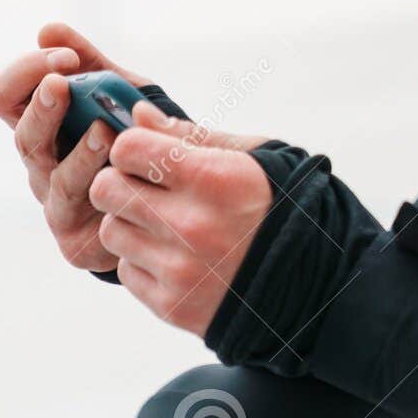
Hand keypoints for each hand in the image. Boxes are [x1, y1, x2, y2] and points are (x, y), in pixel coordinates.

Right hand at [0, 23, 152, 272]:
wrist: (175, 199)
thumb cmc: (136, 138)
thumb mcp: (119, 93)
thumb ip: (89, 62)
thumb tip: (48, 29)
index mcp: (43, 128)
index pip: (5, 98)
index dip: (25, 73)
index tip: (64, 58)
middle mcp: (42, 167)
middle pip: (23, 137)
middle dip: (42, 108)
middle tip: (63, 84)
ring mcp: (56, 204)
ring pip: (55, 178)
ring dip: (80, 151)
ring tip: (106, 130)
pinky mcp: (76, 241)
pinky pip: (86, 214)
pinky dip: (107, 187)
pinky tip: (127, 172)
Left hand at [89, 101, 273, 337]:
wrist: (311, 280)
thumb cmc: (279, 206)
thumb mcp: (251, 160)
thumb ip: (190, 135)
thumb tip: (137, 113)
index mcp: (214, 179)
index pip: (128, 148)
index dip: (134, 147)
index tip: (150, 156)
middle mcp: (193, 224)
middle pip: (105, 189)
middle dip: (121, 183)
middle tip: (148, 190)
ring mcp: (180, 268)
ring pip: (110, 231)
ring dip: (130, 225)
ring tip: (166, 226)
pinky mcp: (171, 304)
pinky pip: (125, 272)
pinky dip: (143, 262)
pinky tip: (176, 256)